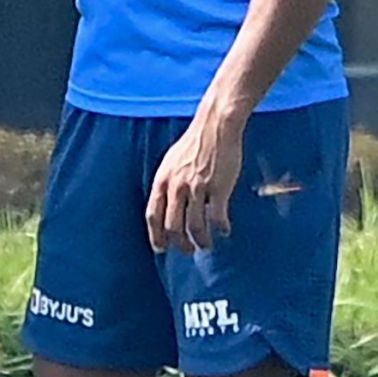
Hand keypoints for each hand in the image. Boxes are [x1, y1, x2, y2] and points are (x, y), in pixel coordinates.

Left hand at [146, 107, 244, 253]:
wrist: (216, 126)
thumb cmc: (194, 143)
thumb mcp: (171, 162)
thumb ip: (168, 184)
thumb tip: (168, 206)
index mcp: (163, 180)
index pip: (152, 215)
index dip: (155, 235)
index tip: (161, 248)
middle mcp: (176, 187)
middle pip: (172, 227)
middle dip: (179, 244)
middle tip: (187, 251)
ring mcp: (196, 188)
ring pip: (194, 227)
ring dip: (200, 241)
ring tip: (206, 245)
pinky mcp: (217, 188)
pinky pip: (217, 217)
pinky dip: (220, 228)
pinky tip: (224, 231)